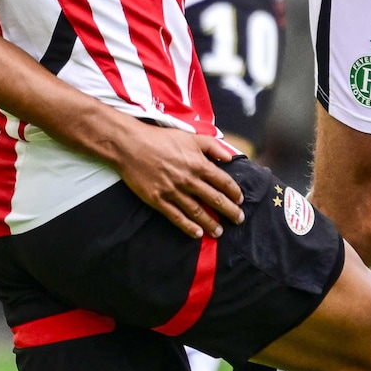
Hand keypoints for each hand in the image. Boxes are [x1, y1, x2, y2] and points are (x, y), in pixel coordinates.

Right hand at [106, 118, 244, 237]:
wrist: (131, 145)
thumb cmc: (161, 139)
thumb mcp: (191, 136)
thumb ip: (212, 146)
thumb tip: (230, 158)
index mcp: (199, 164)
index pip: (223, 182)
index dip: (234, 192)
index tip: (240, 200)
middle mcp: (189, 180)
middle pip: (215, 199)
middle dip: (229, 211)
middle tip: (238, 219)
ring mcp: (173, 192)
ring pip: (197, 212)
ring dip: (211, 223)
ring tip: (220, 232)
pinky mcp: (158, 200)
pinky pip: (177, 217)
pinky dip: (188, 227)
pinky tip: (197, 234)